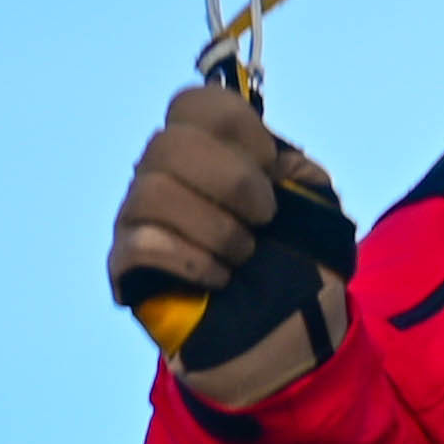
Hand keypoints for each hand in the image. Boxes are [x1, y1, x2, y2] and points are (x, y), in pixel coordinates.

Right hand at [108, 84, 357, 398]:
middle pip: (170, 144)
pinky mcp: (129, 267)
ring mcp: (140, 218)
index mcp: (207, 151)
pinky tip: (220, 279)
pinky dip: (191, 260)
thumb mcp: (313, 205)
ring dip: (217, 228)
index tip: (272, 171)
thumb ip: (289, 164)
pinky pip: (140, 243)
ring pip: (152, 192)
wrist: (293, 339)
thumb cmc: (298, 266)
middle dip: (232, 182)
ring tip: (244, 256)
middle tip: (265, 219)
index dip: (239, 131)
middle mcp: (164, 175)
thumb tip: (261, 151)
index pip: (195, 104)